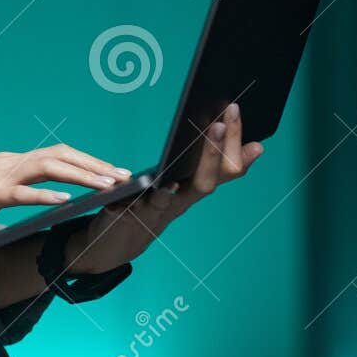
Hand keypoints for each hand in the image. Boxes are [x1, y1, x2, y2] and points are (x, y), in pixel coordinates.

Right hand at [0, 145, 131, 242]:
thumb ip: (7, 192)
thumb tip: (33, 197)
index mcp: (6, 162)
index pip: (54, 155)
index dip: (86, 161)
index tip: (112, 171)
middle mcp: (5, 162)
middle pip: (59, 154)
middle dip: (95, 163)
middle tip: (124, 176)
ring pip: (48, 167)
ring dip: (83, 175)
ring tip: (109, 185)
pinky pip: (22, 192)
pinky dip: (47, 194)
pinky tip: (68, 201)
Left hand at [66, 102, 263, 274]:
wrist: (118, 243)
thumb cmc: (151, 204)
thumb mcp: (179, 182)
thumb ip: (199, 163)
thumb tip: (224, 127)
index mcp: (193, 188)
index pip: (224, 168)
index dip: (234, 144)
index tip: (238, 113)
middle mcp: (180, 202)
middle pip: (205, 183)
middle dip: (213, 154)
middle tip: (219, 125)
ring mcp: (155, 213)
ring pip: (166, 202)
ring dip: (168, 191)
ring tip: (170, 180)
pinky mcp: (126, 220)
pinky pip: (127, 214)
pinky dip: (126, 209)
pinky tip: (122, 203)